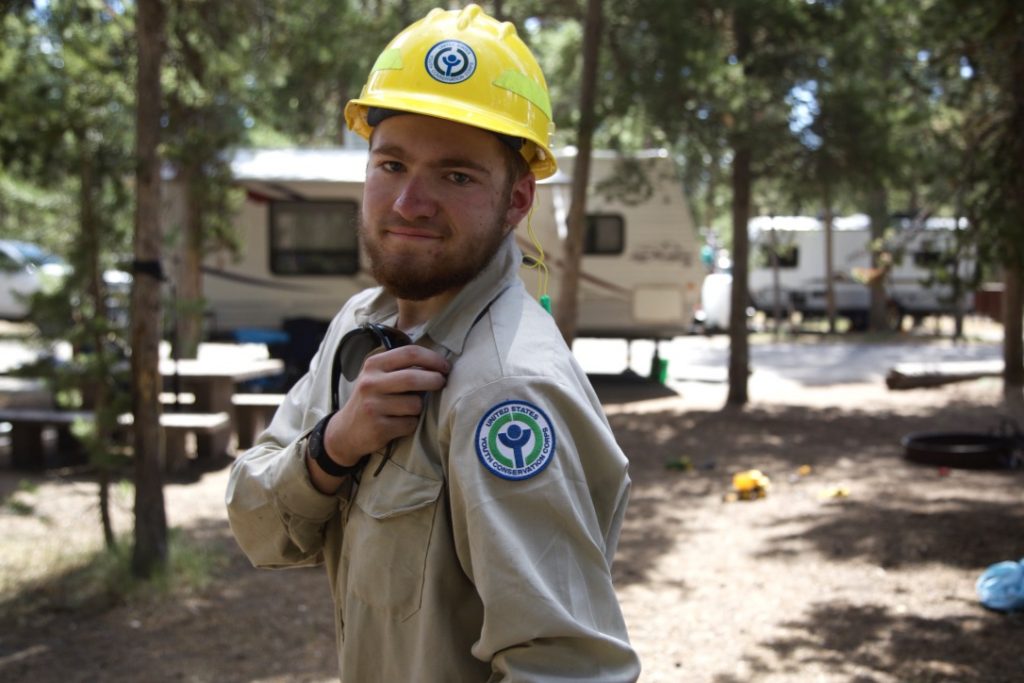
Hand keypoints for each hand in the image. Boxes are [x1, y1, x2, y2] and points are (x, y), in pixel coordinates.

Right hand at [324, 345, 448, 466]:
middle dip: (435, 380)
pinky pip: (410, 424)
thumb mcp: (377, 376)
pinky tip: (400, 424)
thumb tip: (438, 362)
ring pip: (415, 404)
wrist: (345, 431)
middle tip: (442, 383)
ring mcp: (373, 406)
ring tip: (410, 409)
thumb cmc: (371, 399)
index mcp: (373, 365)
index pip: (409, 353)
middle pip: (413, 378)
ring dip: (420, 407)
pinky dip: (412, 424)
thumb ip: (400, 366)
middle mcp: (370, 383)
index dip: (433, 358)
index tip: (445, 367)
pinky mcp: (378, 427)